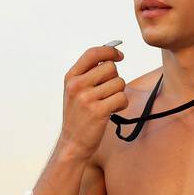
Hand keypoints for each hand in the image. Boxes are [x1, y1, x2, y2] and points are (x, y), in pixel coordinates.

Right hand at [59, 44, 127, 158]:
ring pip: (119, 83)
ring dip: (119, 93)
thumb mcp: (75, 91)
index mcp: (71, 77)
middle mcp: (77, 85)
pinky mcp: (98, 111)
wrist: (73, 143)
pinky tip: (113, 110)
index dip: (110, 51)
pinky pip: (122, 97)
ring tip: (108, 103)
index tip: (120, 56)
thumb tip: (112, 55)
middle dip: (115, 78)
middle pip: (110, 67)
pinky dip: (122, 104)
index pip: (92, 53)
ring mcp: (87, 98)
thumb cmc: (79, 116)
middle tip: (108, 92)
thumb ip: (89, 73)